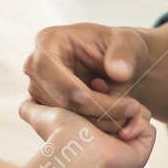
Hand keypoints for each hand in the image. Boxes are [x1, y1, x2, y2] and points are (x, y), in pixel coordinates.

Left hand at [18, 99, 155, 167]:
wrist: (74, 152)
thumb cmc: (59, 134)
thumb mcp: (45, 114)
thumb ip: (35, 109)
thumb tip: (25, 103)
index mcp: (98, 133)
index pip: (110, 105)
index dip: (105, 96)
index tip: (95, 85)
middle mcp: (116, 141)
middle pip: (128, 107)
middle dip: (117, 101)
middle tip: (105, 95)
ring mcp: (131, 146)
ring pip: (140, 113)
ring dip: (124, 110)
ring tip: (111, 118)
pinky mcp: (142, 149)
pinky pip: (148, 125)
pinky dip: (136, 122)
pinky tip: (121, 131)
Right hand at [25, 23, 151, 132]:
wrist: (118, 64)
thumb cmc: (119, 49)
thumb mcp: (128, 44)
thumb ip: (125, 55)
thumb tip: (118, 72)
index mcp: (49, 41)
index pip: (54, 71)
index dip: (76, 89)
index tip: (100, 99)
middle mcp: (36, 65)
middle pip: (57, 99)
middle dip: (95, 110)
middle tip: (131, 111)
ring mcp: (38, 88)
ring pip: (62, 117)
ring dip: (97, 121)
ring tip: (127, 111)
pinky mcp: (45, 107)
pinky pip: (65, 126)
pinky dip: (93, 126)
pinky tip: (115, 118)